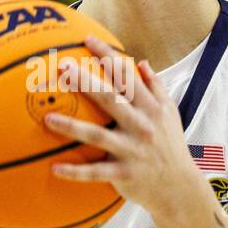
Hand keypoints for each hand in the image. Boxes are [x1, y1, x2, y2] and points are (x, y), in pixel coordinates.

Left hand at [44, 34, 200, 216]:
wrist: (179, 187)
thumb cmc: (171, 145)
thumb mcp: (170, 113)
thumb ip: (156, 87)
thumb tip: (141, 62)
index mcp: (150, 107)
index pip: (127, 75)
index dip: (108, 56)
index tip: (88, 40)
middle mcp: (141, 126)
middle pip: (110, 99)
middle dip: (85, 81)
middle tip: (62, 67)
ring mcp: (131, 150)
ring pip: (97, 135)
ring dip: (72, 126)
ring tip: (48, 118)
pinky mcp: (124, 174)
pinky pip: (95, 173)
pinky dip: (75, 172)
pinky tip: (53, 168)